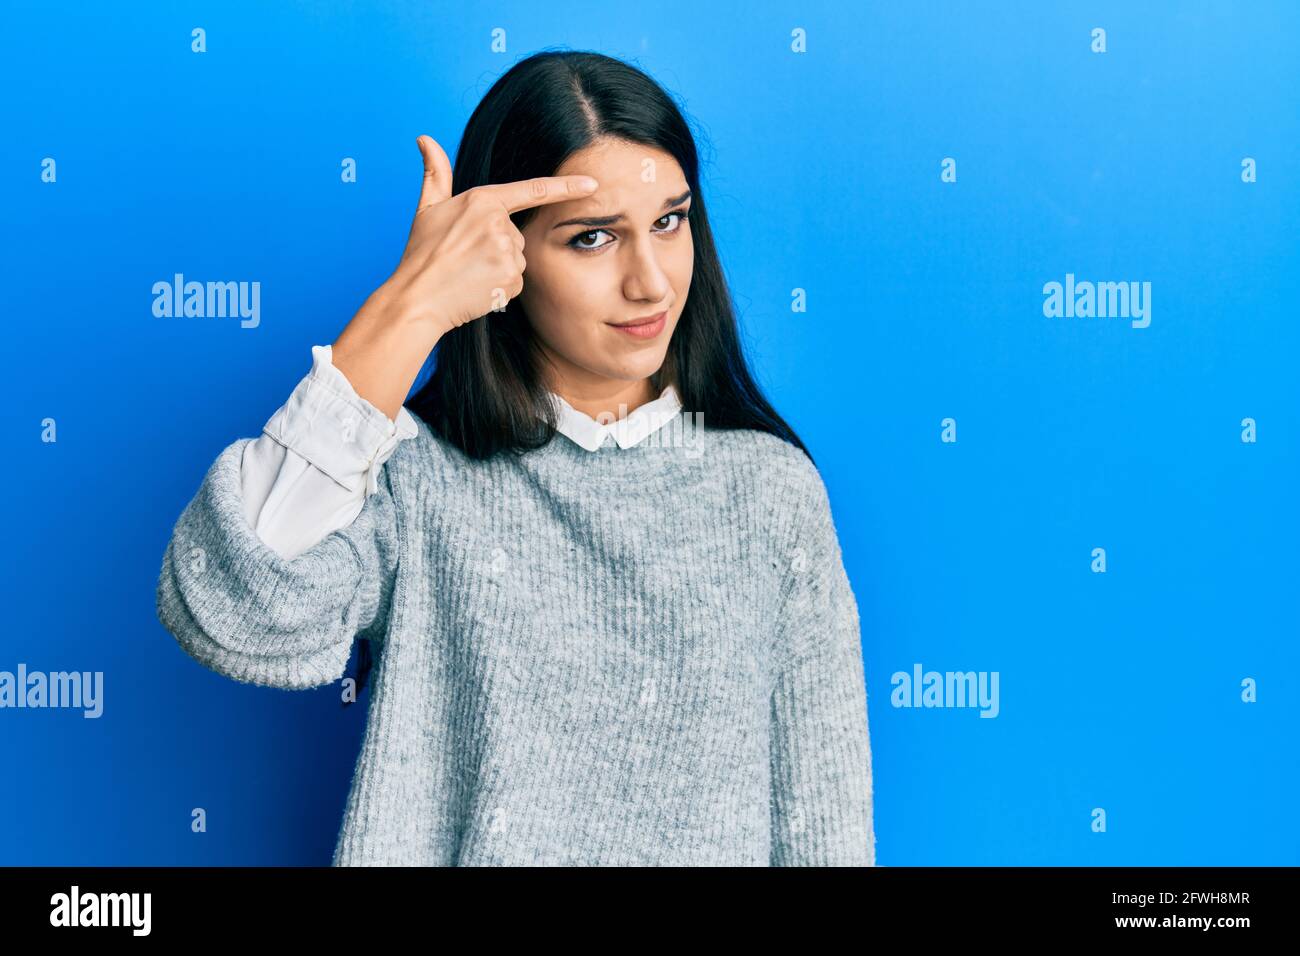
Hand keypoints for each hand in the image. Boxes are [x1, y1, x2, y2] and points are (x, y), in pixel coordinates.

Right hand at [386, 135, 598, 333]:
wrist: (417, 298)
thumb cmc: (421, 255)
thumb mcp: (427, 209)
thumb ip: (435, 174)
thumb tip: (425, 139)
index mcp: (482, 200)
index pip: (533, 190)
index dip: (567, 187)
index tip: (592, 184)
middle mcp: (497, 222)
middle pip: (517, 236)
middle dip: (498, 248)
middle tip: (467, 259)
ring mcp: (506, 250)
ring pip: (517, 260)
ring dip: (499, 269)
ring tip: (470, 274)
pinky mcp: (510, 277)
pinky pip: (516, 283)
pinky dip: (500, 289)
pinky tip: (478, 289)